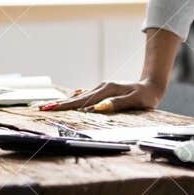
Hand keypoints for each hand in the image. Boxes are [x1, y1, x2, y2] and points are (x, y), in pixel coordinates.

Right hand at [40, 80, 161, 112]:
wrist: (151, 86)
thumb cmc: (145, 96)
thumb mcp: (135, 101)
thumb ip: (117, 104)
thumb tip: (97, 108)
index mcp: (107, 90)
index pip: (83, 101)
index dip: (67, 106)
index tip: (52, 108)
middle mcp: (102, 87)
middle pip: (77, 98)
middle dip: (59, 104)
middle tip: (42, 108)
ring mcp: (102, 88)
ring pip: (81, 97)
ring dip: (66, 102)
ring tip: (51, 106)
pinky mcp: (104, 90)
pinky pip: (87, 96)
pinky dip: (77, 99)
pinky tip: (71, 99)